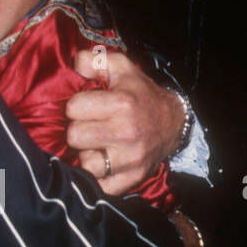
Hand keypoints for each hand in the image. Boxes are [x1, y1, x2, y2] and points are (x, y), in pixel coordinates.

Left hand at [65, 50, 185, 195]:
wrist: (173, 122)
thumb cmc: (140, 94)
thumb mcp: (122, 68)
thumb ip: (95, 60)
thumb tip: (75, 64)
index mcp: (122, 103)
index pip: (73, 108)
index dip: (77, 106)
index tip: (87, 107)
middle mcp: (126, 132)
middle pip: (74, 136)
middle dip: (79, 130)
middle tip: (91, 127)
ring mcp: (130, 159)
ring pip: (85, 163)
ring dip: (87, 155)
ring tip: (97, 145)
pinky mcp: (132, 178)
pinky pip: (101, 186)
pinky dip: (98, 177)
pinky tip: (103, 164)